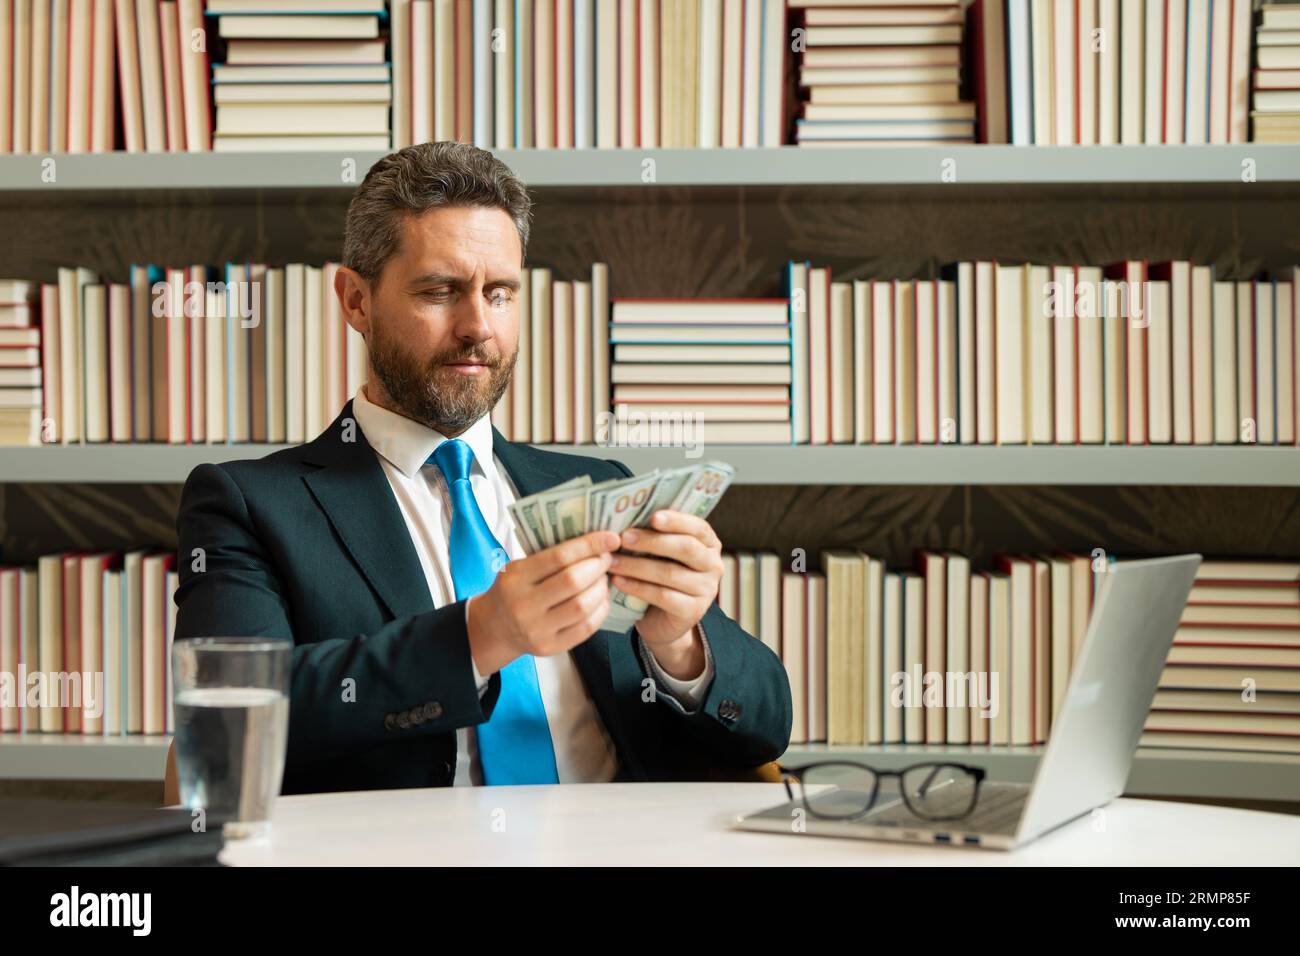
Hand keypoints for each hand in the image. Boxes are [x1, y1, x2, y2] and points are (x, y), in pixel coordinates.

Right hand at [467, 529, 619, 675]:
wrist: (495, 628)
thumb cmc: (514, 590)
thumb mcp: (519, 567)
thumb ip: (550, 556)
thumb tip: (594, 542)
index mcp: (516, 578)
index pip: (559, 557)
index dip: (590, 545)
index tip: (611, 538)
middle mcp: (523, 605)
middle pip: (573, 581)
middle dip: (598, 566)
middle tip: (606, 559)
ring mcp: (537, 630)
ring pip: (583, 606)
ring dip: (601, 588)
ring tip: (603, 579)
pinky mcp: (550, 647)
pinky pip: (586, 628)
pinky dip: (601, 609)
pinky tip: (601, 599)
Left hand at [609, 509, 722, 656]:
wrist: (662, 621)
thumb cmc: (659, 578)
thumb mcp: (661, 554)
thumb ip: (655, 535)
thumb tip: (628, 514)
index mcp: (709, 544)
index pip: (698, 527)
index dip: (677, 520)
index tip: (653, 517)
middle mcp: (713, 565)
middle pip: (685, 548)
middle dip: (652, 541)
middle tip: (624, 538)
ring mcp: (706, 590)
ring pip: (670, 573)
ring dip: (637, 566)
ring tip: (613, 561)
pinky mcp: (693, 611)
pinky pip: (663, 596)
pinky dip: (637, 587)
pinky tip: (618, 581)